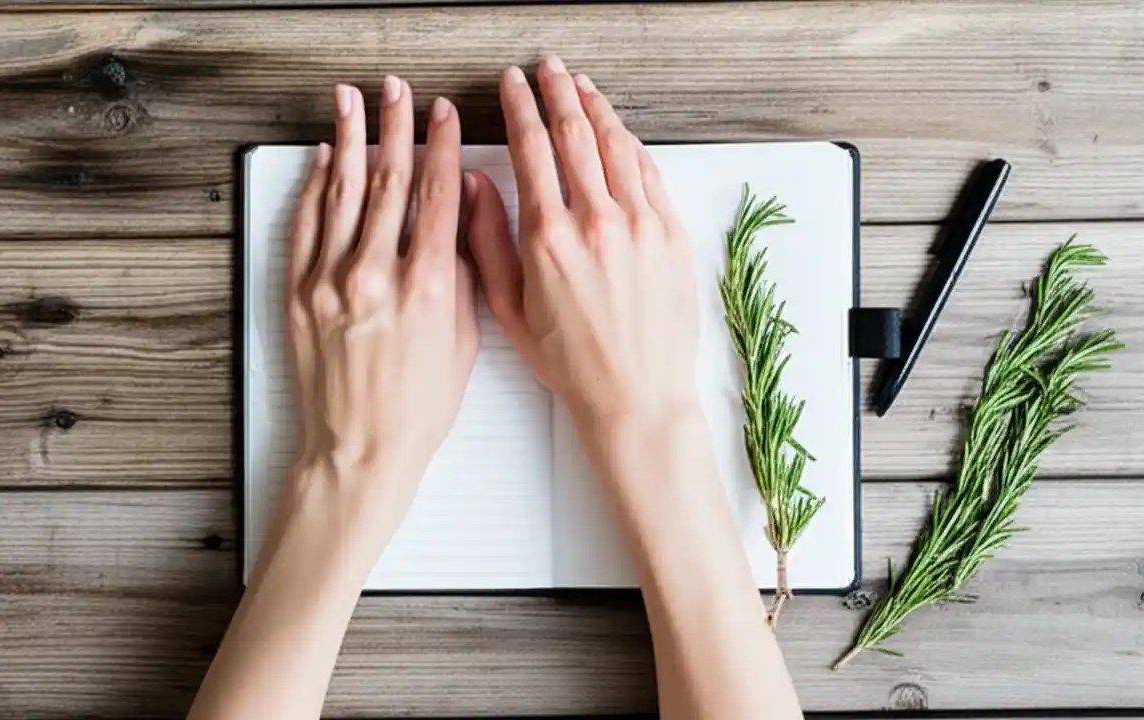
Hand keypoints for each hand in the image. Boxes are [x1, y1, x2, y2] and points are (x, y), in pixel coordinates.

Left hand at [285, 77, 477, 529]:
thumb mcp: (465, 340)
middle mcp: (377, 275)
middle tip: (397, 93)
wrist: (361, 450)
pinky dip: (316, 187)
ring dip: (350, 140)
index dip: (442, 148)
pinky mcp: (300, 295)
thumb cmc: (419, 407)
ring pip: (343, 193)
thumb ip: (462, 275)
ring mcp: (332, 282)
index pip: (438, 197)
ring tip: (351, 103)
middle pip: (389, 182)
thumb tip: (459, 222)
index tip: (443, 118)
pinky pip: (307, 227)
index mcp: (428, 286)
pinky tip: (325, 160)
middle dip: (395, 128)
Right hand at [466, 57, 697, 427]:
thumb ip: (487, 240)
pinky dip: (630, 143)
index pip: (531, 148)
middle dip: (557, 90)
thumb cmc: (572, 363)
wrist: (637, 396)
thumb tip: (472, 183)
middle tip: (547, 67)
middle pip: (575, 132)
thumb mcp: (509, 310)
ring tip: (581, 84)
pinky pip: (649, 172)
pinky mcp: (671, 235)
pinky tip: (618, 131)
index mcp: (548, 238)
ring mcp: (641, 225)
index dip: (519, 106)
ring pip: (616, 144)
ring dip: (596, 106)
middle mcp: (597, 222)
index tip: (512, 83)